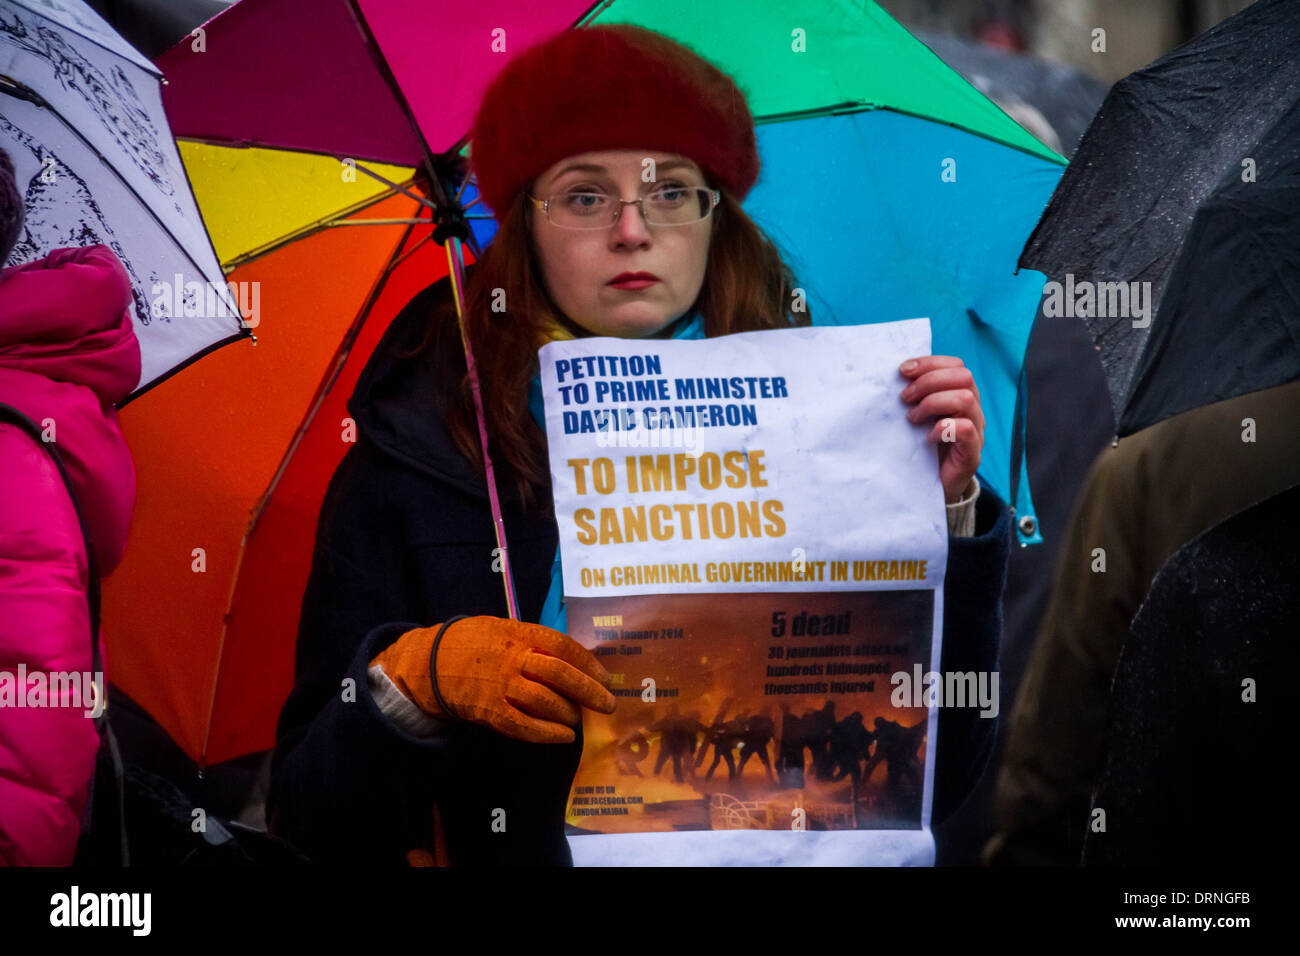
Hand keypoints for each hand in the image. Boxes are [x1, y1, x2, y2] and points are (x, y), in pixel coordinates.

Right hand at [372, 616, 615, 743]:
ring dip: (568, 713)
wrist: (429, 663)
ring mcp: (499, 686)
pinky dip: (547, 733)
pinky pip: (523, 726)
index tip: (606, 676)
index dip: (588, 663)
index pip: (562, 646)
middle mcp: (511, 659)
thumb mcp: (503, 628)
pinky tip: (564, 736)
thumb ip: (534, 640)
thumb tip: (572, 658)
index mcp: (518, 634)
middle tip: (607, 703)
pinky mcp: (488, 712)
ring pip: (544, 701)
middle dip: (589, 691)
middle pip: (559, 674)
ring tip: (578, 718)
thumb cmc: (474, 643)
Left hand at [898, 355, 983, 502]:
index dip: (930, 363)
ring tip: (913, 418)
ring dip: (933, 403)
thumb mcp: (917, 415)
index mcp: (960, 395)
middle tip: (905, 398)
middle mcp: (972, 410)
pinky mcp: (971, 454)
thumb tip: (896, 374)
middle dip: (929, 382)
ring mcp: (976, 431)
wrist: (929, 487)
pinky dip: (944, 428)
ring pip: (966, 399)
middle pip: (963, 377)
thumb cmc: (920, 447)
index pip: (956, 365)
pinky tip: (927, 437)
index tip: (903, 371)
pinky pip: (966, 430)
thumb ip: (914, 396)